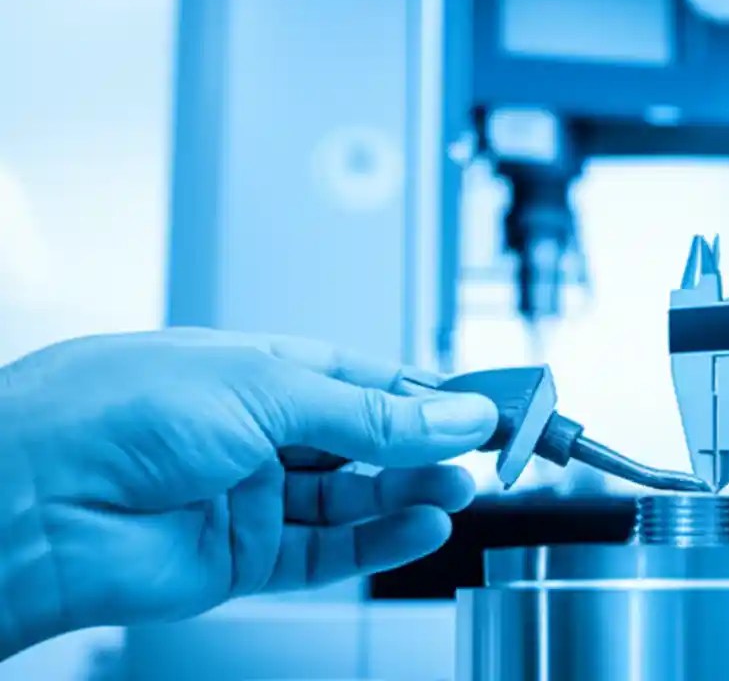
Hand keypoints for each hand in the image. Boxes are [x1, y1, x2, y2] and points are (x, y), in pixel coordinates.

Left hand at [0, 329, 497, 656]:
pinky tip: (421, 526)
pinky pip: (328, 552)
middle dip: (425, 445)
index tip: (479, 404)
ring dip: (411, 492)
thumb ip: (370, 416)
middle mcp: (253, 432)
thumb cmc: (114, 413)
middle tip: (484, 449)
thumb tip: (451, 415)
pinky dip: (381, 541)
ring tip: (463, 488)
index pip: (362, 379)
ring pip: (352, 498)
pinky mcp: (242, 557)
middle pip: (364, 441)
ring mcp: (248, 495)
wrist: (35, 502)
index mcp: (255, 369)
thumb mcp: (268, 389)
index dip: (423, 393)